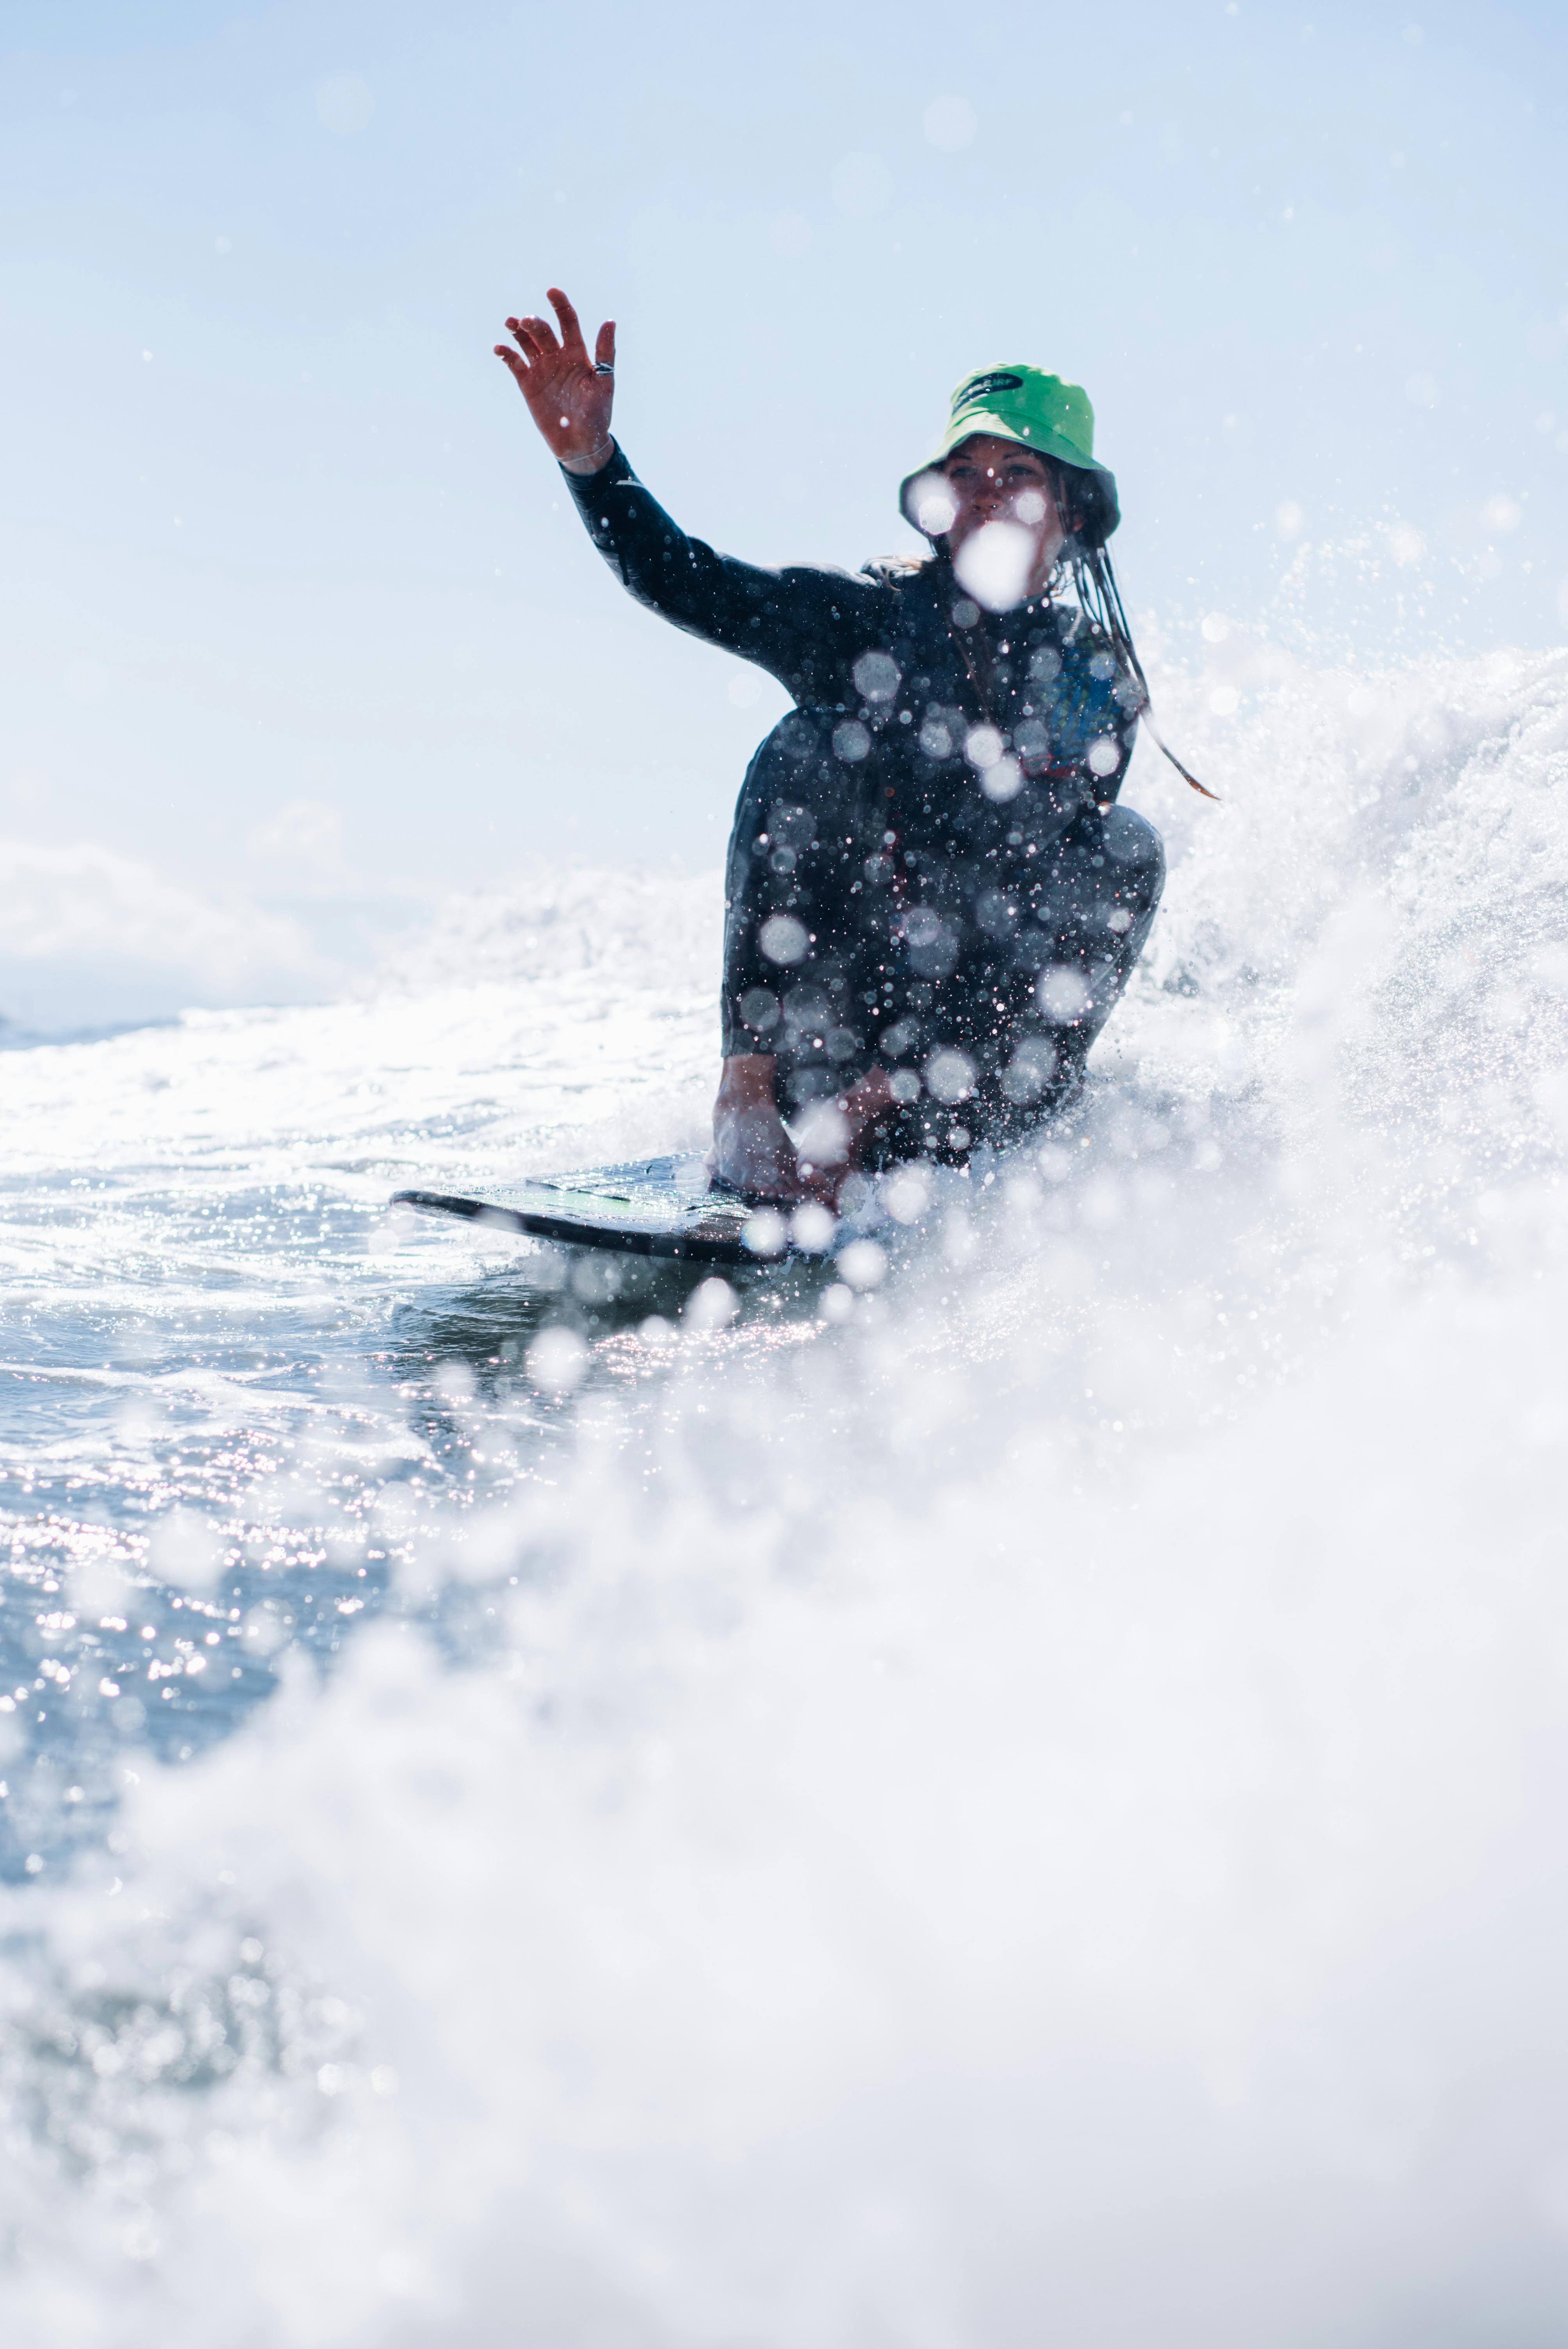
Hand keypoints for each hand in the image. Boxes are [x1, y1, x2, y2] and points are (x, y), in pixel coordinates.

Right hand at [494, 288, 615, 472]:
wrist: (580, 443)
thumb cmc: (597, 414)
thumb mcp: (604, 383)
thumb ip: (605, 353)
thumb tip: (610, 321)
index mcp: (577, 353)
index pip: (568, 322)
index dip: (561, 305)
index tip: (552, 291)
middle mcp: (557, 357)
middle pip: (544, 331)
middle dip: (535, 323)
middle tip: (528, 321)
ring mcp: (541, 369)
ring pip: (526, 342)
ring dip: (518, 331)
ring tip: (511, 323)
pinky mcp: (527, 383)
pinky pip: (514, 362)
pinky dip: (506, 353)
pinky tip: (499, 348)